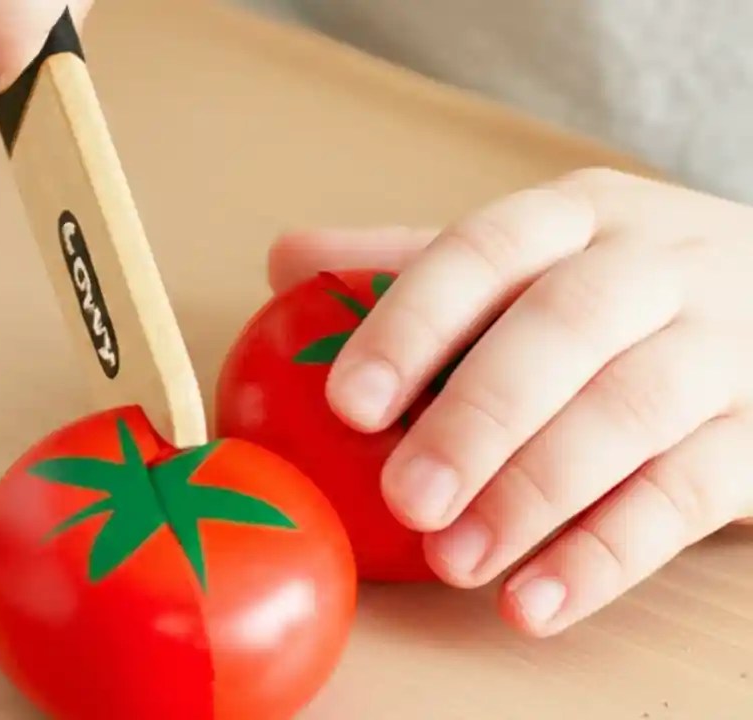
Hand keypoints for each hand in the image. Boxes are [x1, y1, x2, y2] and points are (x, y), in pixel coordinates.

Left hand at [268, 168, 752, 636]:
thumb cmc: (622, 292)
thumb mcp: (532, 255)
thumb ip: (413, 263)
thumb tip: (286, 259)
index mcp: (575, 216)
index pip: (485, 249)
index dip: (413, 323)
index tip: (349, 403)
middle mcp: (653, 269)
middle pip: (565, 329)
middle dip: (478, 416)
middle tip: (409, 496)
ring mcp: (721, 349)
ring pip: (631, 413)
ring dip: (534, 493)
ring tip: (457, 560)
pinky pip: (685, 498)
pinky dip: (604, 556)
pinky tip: (535, 601)